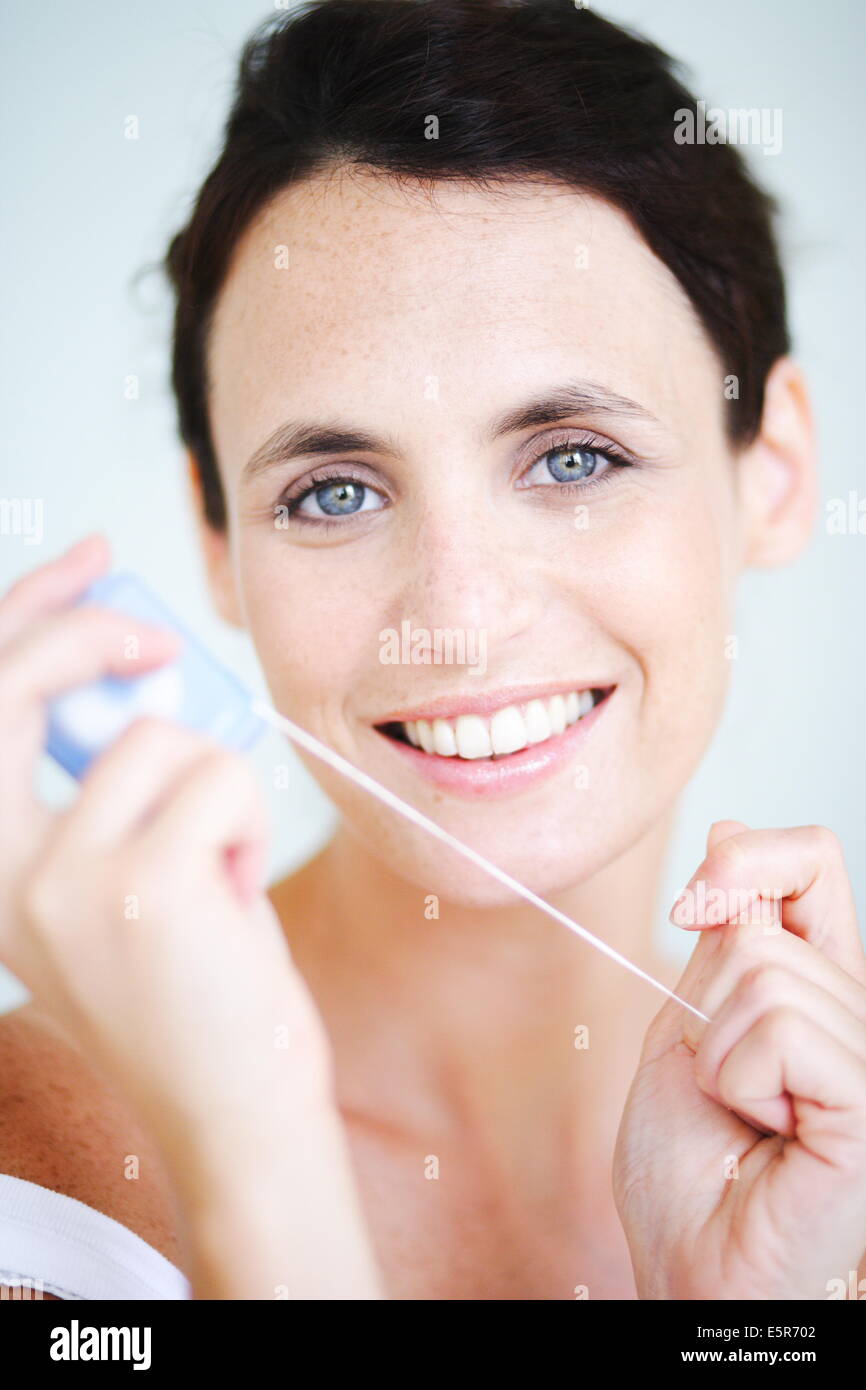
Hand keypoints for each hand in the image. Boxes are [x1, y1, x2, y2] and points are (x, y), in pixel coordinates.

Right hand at [0, 538, 381, 1296]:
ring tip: (220, 870)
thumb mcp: (123, 879)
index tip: (91, 565)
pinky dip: (248, 820)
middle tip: (157, 640)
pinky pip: (218, 775)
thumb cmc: (196, 993)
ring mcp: (62, 879)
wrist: (234, 1116)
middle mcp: (0, 873)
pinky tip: (239, 899)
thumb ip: (109, 784)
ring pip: (160, 735)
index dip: (26, 615)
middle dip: (90, 631)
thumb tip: (141, 673)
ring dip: (214, 786)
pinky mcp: (137, 886)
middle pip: (15, 685)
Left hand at [613, 819, 865, 1299]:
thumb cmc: (688, 1162)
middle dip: (703, 1005)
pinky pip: (781, 1032)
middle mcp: (860, 1010)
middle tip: (724, 1083)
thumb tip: (733, 830)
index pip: (811, 858)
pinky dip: (739, 1081)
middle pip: (761, 925)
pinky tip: (766, 1134)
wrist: (686, 1262)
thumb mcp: (689, 1022)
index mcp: (823, 982)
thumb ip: (721, 935)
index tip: (692, 908)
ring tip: (745, 1114)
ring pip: (762, 976)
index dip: (745, 861)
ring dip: (717, 1053)